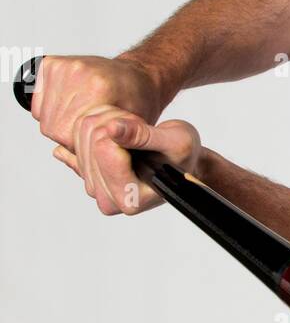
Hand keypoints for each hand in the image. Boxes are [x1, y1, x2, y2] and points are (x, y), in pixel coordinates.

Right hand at [31, 54, 164, 151]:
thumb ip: (114, 146)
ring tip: (82, 119)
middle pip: (54, 128)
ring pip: (43, 118)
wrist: (137, 74)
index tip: (97, 142)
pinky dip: (49, 110)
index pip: (69, 136)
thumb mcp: (136, 130)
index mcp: (100, 87)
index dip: (82, 146)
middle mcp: (78, 72)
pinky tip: (71, 107)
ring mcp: (63, 66)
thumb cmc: (138, 102)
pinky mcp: (49, 64)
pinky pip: (36, 103)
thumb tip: (92, 168)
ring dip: (59, 125)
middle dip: (70, 137)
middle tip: (90, 131)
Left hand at [53, 111, 203, 215]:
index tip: (144, 129)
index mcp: (130, 198)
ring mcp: (94, 188)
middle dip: (115, 123)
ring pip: (80, 134)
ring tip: (132, 132)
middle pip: (90, 139)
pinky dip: (90, 129)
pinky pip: (72, 141)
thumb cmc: (183, 157)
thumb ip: (143, 136)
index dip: (125, 127)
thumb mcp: (176, 141)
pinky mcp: (85, 176)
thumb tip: (112, 129)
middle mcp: (108, 200)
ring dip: (106, 121)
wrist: (179, 162)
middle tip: (140, 129)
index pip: (104, 147)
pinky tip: (107, 131)